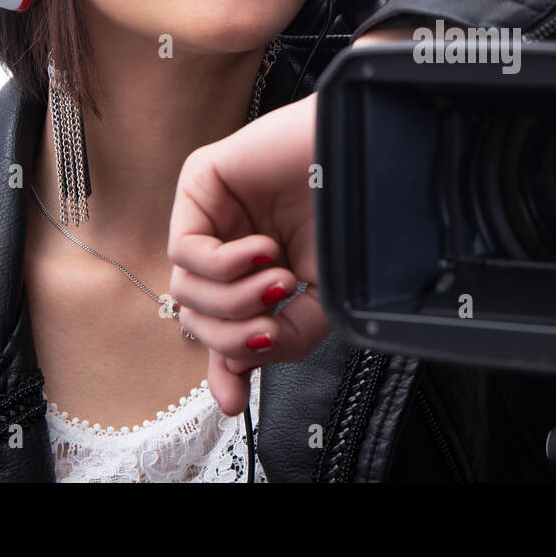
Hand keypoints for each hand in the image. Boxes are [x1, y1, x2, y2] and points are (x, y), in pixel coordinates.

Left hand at [167, 92, 327, 415]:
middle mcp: (233, 242)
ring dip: (234, 301)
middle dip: (232, 336)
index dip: (224, 365)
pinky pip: (184, 250)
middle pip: (197, 317)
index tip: (236, 400)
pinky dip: (225, 264)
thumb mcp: (323, 300)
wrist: (370, 156)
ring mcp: (215, 214)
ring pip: (186, 290)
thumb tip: (233, 381)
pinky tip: (263, 249)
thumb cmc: (356, 211)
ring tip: (278, 281)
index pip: (223, 325)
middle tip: (272, 326)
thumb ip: (280, 341)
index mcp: (263, 266)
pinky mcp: (199, 184)